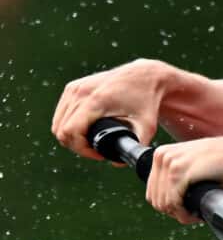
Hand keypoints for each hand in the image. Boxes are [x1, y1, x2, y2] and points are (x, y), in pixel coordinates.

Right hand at [51, 59, 172, 158]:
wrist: (145, 76)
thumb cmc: (147, 102)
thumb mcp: (146, 126)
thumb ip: (135, 146)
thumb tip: (117, 163)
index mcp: (96, 101)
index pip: (70, 131)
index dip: (82, 149)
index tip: (99, 154)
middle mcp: (81, 92)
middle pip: (61, 130)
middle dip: (77, 146)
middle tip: (96, 151)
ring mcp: (74, 88)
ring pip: (58, 123)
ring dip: (70, 137)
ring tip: (91, 142)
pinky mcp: (73, 87)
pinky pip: (60, 113)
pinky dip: (67, 125)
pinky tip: (84, 131)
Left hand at [144, 132, 222, 224]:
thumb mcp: (195, 163)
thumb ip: (179, 175)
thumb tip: (171, 202)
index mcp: (162, 153)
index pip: (152, 190)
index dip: (167, 206)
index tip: (185, 210)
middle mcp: (162, 156)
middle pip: (155, 198)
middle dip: (173, 212)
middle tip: (192, 216)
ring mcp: (169, 163)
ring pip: (163, 203)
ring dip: (180, 215)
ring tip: (196, 216)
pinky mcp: (180, 173)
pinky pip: (174, 202)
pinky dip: (184, 214)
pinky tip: (197, 214)